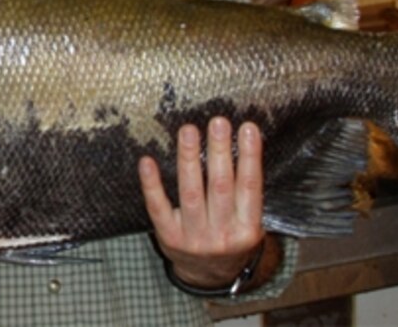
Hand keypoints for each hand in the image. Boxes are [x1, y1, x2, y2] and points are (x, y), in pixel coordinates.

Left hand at [139, 118, 264, 289]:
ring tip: (188, 131)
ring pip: (190, 192)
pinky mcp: (169, 237)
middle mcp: (222, 234)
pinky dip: (152, 184)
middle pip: (220, 186)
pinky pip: (158, 207)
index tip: (247, 128)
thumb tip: (245, 142)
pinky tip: (147, 161)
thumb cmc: (229, 238)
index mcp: (247, 229)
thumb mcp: (248, 223)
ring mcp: (194, 237)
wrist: (208, 276)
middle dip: (219, 151)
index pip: (250, 186)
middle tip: (217, 122)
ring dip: (189, 159)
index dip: (250, 156)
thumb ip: (246, 193)